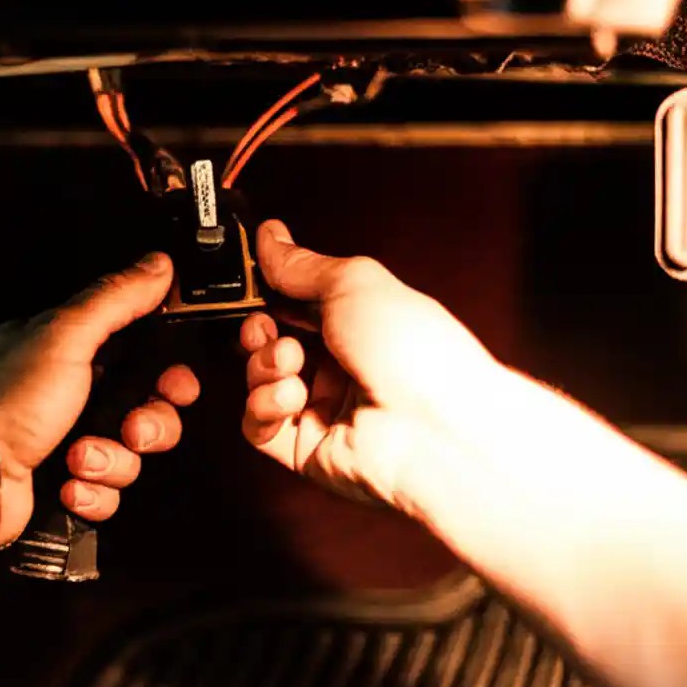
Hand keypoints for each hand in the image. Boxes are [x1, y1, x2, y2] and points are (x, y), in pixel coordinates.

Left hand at [0, 252, 198, 546]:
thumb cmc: (3, 402)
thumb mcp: (64, 336)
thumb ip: (115, 298)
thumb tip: (157, 265)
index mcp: (68, 350)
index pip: (140, 354)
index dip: (167, 373)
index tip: (173, 386)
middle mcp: (69, 394)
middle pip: (145, 409)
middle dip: (148, 425)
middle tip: (131, 430)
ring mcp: (66, 440)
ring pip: (130, 456)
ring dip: (112, 462)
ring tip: (79, 459)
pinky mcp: (64, 482)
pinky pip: (106, 493)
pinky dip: (93, 493)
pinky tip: (68, 484)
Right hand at [240, 220, 501, 515]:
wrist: (435, 427)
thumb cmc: (414, 350)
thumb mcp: (355, 282)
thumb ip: (302, 264)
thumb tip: (269, 236)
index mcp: (358, 322)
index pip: (295, 303)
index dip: (269, 291)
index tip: (250, 280)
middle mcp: (341, 365)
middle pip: (271, 341)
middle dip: (258, 328)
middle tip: (264, 324)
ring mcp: (324, 408)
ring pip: (260, 381)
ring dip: (264, 365)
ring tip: (291, 363)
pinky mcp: (305, 450)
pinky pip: (258, 425)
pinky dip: (264, 406)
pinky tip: (293, 398)